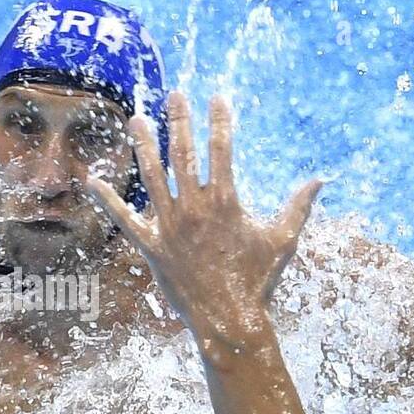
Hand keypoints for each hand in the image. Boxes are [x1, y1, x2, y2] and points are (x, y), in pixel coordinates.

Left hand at [87, 91, 321, 355]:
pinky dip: (107, 200)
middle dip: (180, 120)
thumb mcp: (283, 240)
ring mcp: (170, 226)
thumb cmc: (258, 281)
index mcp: (225, 202)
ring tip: (137, 119)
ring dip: (144, 146)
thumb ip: (298, 206)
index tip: (217, 96)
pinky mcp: (151, 247)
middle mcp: (194, 208)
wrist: (229, 319)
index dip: (220, 120)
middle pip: (184, 154)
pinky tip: (92, 180)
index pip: (222, 149)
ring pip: (152, 177)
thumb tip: (321, 180)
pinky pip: (124, 220)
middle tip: (175, 94)